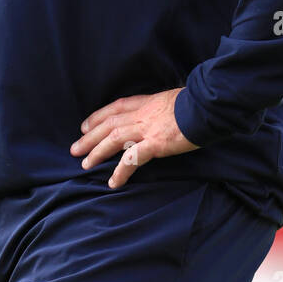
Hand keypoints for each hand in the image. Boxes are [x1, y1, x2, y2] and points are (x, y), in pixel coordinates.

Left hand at [70, 88, 198, 188]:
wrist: (207, 106)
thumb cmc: (197, 103)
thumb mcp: (174, 99)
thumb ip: (162, 108)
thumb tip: (161, 114)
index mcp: (146, 103)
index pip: (116, 108)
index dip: (98, 117)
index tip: (85, 126)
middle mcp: (142, 114)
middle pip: (108, 124)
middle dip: (90, 138)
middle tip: (75, 149)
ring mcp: (147, 129)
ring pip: (114, 140)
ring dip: (97, 152)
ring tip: (86, 165)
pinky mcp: (156, 144)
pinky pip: (132, 159)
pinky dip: (120, 171)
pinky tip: (113, 182)